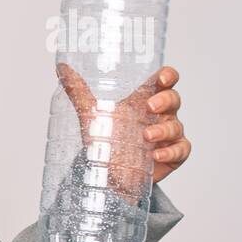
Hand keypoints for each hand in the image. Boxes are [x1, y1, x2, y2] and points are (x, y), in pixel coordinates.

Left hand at [55, 63, 190, 195]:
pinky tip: (156, 155)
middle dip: (165, 100)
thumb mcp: (90, 114)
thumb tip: (60, 67)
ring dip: (163, 129)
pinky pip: (181, 150)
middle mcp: (158, 116)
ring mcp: (167, 136)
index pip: (164, 81)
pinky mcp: (172, 155)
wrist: (105, 174)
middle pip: (173, 99)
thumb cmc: (104, 141)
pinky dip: (171, 151)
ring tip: (146, 135)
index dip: (168, 76)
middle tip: (149, 107)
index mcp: (142, 101)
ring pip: (176, 126)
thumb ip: (77, 90)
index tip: (162, 78)